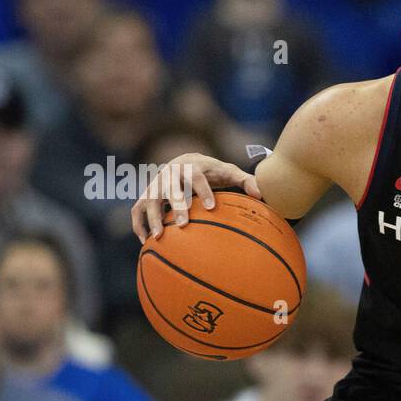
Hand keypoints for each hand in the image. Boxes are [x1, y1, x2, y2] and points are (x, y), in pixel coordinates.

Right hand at [132, 152, 261, 242]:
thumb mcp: (230, 172)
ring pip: (149, 199)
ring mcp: (156, 183)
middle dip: (177, 205)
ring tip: (158, 238)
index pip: (196, 177)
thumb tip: (263, 194)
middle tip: (184, 224)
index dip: (203, 191)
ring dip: (152, 217)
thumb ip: (246, 181)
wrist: (185, 159)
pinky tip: (145, 242)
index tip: (211, 208)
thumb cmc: (212, 171)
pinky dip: (138, 224)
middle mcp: (171, 174)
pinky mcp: (147, 193)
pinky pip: (138, 209)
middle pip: (171, 188)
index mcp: (192, 167)